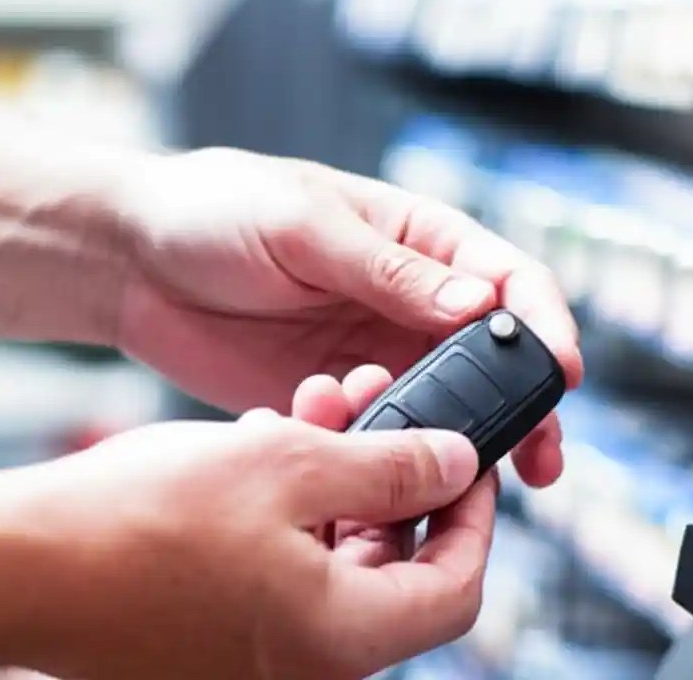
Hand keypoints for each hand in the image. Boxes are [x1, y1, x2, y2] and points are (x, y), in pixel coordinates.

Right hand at [0, 417, 495, 679]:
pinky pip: (284, 574)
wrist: (16, 568)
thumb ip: (393, 468)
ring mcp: (262, 659)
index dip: (475, 519)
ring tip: (316, 409)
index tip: (471, 463)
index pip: (457, 587)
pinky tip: (268, 447)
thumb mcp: (290, 467)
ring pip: (336, 561)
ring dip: (339, 484)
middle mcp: (312, 666)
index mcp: (344, 637)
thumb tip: (459, 466)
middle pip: (397, 571)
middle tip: (381, 412)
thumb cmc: (140, 522)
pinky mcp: (218, 644)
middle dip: (394, 481)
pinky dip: (291, 514)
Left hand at [116, 147, 581, 486]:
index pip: (510, 279)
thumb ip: (388, 271)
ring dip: (478, 440)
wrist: (132, 262)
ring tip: (492, 481)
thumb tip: (478, 302)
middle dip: (528, 402)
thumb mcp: (305, 228)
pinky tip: (389, 471)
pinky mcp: (341, 399)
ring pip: (453, 405)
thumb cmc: (220, 211)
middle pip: (496, 355)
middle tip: (542, 452)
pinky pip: (389, 433)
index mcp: (424, 240)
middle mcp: (416, 300)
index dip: (544, 322)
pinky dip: (399, 455)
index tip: (560, 368)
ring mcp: (381, 353)